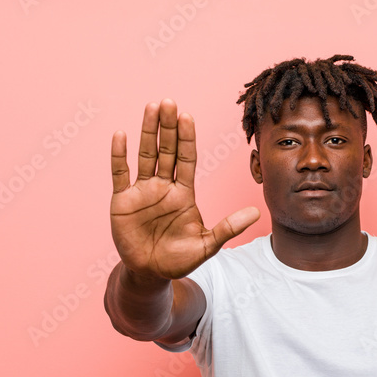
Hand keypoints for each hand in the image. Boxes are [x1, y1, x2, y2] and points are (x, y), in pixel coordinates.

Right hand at [109, 99, 258, 279]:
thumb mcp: (207, 245)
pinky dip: (119, 155)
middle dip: (168, 127)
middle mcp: (163, 187)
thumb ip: (228, 227)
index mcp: (183, 194)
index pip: (186, 159)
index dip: (187, 138)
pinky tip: (121, 134)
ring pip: (145, 155)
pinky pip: (120, 174)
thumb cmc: (179, 260)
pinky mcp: (122, 201)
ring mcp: (142, 192)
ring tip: (151, 108)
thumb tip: (257, 213)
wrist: (150, 274)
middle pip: (166, 151)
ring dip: (147, 132)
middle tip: (169, 102)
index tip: (188, 117)